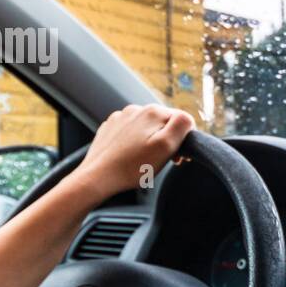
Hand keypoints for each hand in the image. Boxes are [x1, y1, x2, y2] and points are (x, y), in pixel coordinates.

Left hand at [69, 104, 194, 202]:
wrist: (97, 177)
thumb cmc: (133, 167)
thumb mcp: (165, 147)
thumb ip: (181, 126)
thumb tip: (188, 118)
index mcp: (153, 112)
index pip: (182, 121)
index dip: (184, 140)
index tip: (178, 158)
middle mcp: (136, 109)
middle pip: (164, 123)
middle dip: (167, 140)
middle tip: (162, 161)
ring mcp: (121, 118)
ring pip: (147, 127)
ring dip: (151, 141)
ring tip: (145, 160)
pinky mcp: (111, 128)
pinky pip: (131, 132)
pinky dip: (135, 142)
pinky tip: (131, 156)